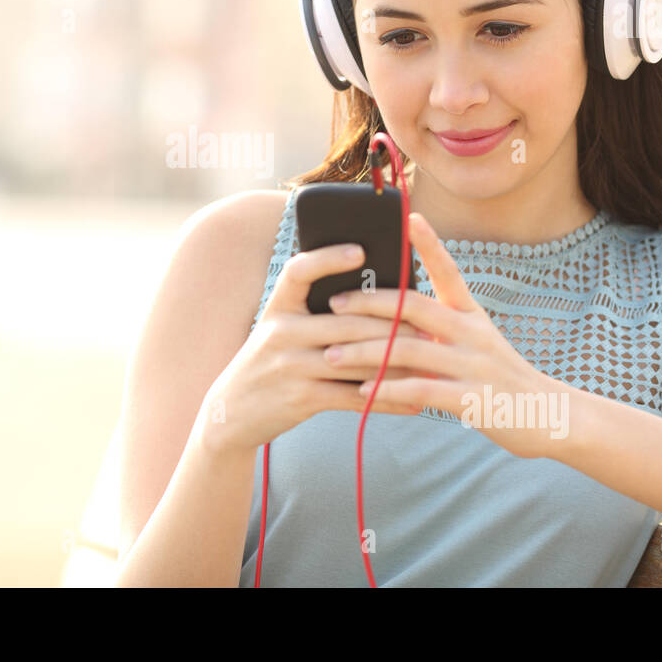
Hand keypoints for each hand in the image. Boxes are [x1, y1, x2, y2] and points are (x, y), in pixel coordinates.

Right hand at [198, 239, 442, 458]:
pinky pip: (353, 396)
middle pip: (346, 321)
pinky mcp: (301, 398)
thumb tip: (376, 297)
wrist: (232, 411)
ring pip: (356, 359)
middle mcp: (282, 332)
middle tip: (429, 324)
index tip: (360, 250)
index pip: (298, 272)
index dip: (328, 258)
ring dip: (397, 362)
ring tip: (430, 360)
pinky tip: (412, 400)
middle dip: (392, 324)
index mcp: (278, 306)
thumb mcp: (279, 328)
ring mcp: (291, 366)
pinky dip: (387, 398)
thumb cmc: (270, 361)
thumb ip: (313, 310)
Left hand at [323, 211, 571, 458]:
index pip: (448, 270)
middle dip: (370, 303)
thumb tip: (396, 313)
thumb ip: (441, 328)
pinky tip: (362, 392)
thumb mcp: (476, 342)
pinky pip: (421, 390)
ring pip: (409, 351)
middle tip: (334, 302)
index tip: (409, 216)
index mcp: (471, 314)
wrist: (551, 416)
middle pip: (415, 308)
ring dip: (365, 352)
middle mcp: (472, 333)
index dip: (429, 244)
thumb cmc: (499, 378)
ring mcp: (473, 365)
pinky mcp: (471, 399)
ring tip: (332, 356)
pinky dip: (388, 390)